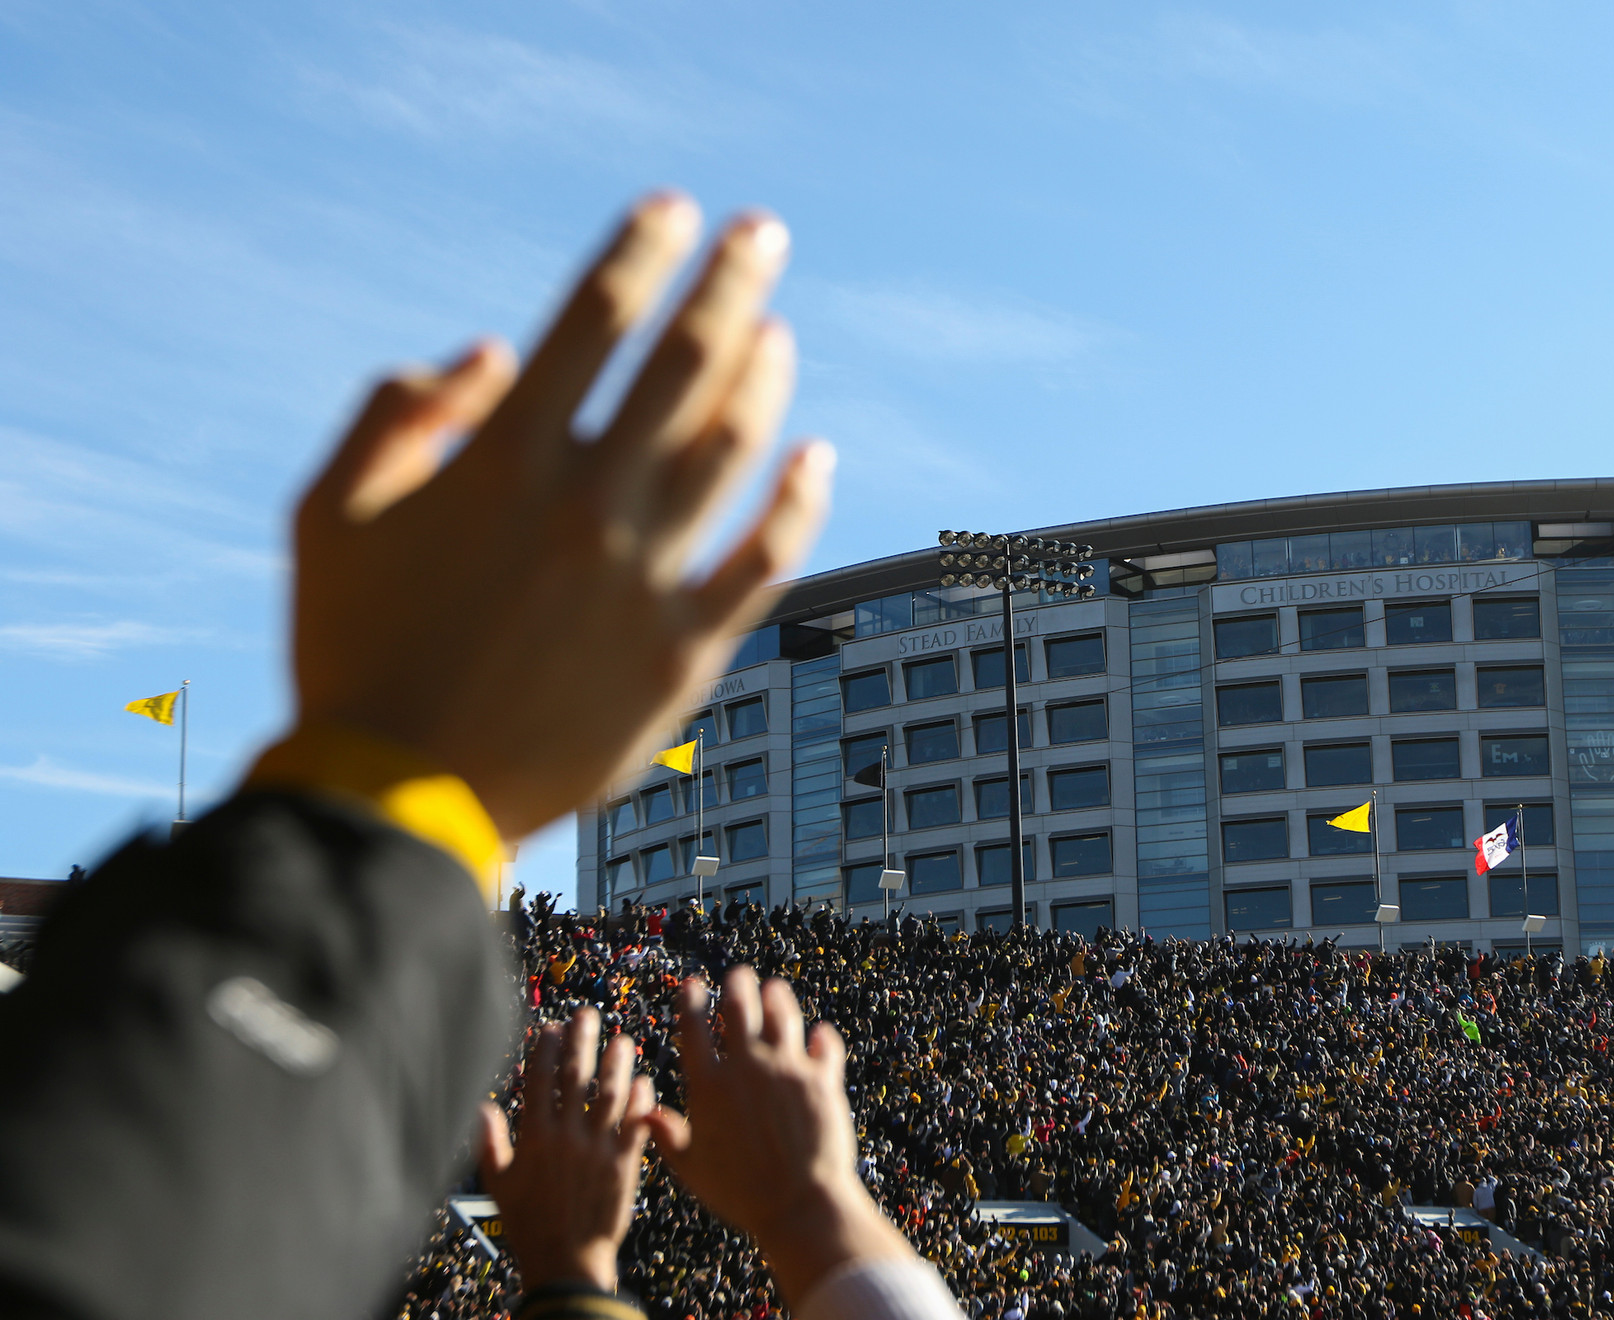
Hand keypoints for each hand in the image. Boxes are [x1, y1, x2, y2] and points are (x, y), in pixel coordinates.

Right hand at [291, 196, 833, 837]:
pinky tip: (815, 458)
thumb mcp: (327, 513)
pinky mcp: (683, 649)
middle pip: (683, 362)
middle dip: (728, 283)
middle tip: (761, 234)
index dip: (638, 254)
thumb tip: (492, 356)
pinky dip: (796, 503)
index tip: (673, 211)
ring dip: (764, 377)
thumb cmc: (353, 649)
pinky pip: (763, 561)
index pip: (592, 321)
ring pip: (731, 449)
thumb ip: (396, 415)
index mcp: (504, 460)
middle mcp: (588, 503)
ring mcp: (644, 576)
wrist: (402, 793)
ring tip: (777, 332)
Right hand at [476, 1008, 652, 1291]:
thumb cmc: (528, 1224)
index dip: (545, 1051)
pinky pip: (636, 1125)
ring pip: (610, 1095)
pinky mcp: (624, 1164)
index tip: (551, 1028)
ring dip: (617, 1065)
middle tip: (588, 1016)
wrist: (565, 1260)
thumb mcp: (498, 1184)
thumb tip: (481, 1106)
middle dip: (581, 1043)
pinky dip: (642, 1102)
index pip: (539, 1082)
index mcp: (535, 1138)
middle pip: (576, 1079)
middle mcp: (568, 1137)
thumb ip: (490, 1143)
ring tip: (622, 1040)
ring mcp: (598, 1149)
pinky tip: (646, 1082)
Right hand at [648, 967, 912, 1306]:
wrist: (798, 1205)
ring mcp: (788, 1069)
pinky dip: (821, 1037)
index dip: (691, 1002)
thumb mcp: (693, 1169)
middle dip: (736, 984)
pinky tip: (819, 1033)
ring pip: (782, 1014)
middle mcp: (748, 1067)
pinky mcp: (823, 1079)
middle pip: (740, 1006)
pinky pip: (825, 1045)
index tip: (691, 985)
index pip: (694, 1029)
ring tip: (773, 989)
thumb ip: (668, 1137)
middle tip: (737, 975)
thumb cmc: (740, 1194)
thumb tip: (645, 1113)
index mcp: (710, 1086)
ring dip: (776, 997)